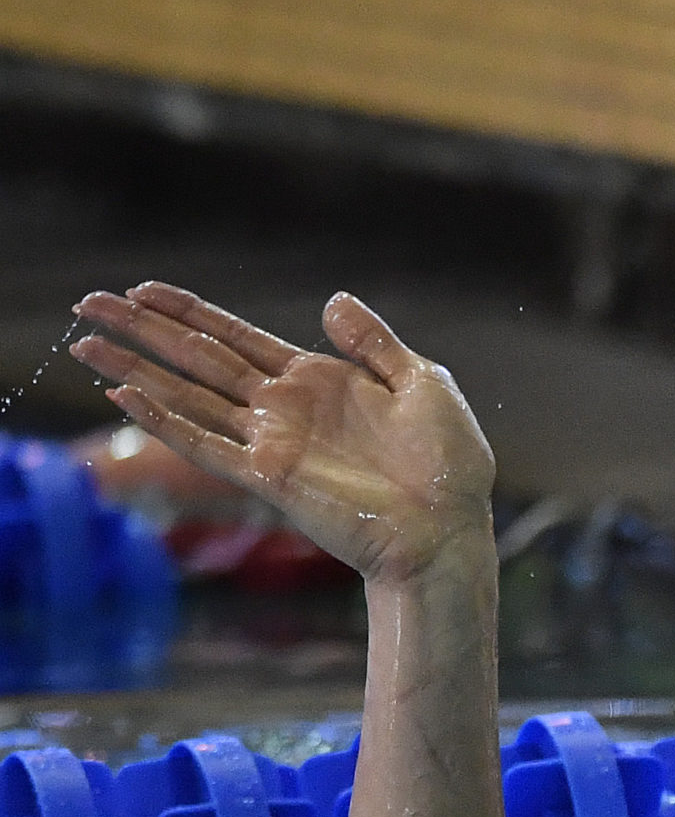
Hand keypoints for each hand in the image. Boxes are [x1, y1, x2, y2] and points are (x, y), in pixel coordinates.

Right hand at [69, 284, 493, 585]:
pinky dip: (163, 420)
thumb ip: (375, 342)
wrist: (448, 528)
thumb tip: (333, 299)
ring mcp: (272, 443)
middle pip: (198, 359)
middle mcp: (285, 409)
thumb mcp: (424, 383)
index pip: (238, 337)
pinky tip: (125, 396)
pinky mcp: (268, 478)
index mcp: (319, 381)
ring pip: (187, 396)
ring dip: (135, 369)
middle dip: (143, 330)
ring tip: (83, 344)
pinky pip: (205, 443)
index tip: (143, 288)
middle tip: (88, 302)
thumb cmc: (448, 465)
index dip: (190, 312)